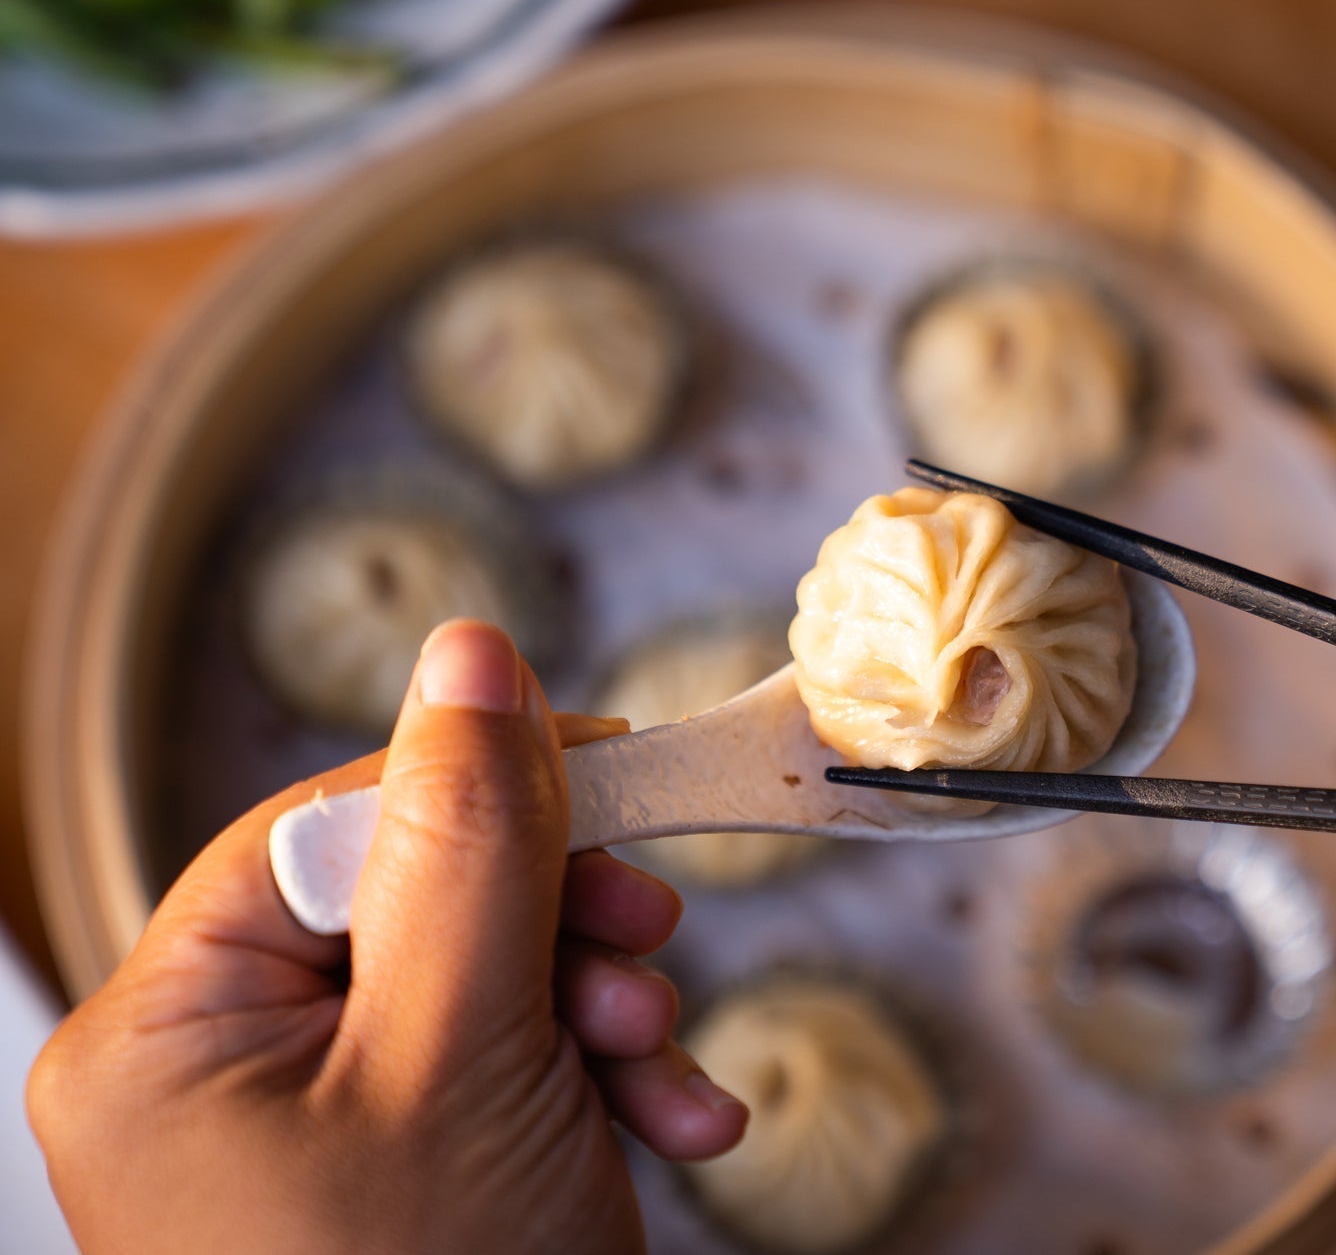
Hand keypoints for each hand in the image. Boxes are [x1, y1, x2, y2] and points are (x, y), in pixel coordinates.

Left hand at [27, 620, 746, 1254]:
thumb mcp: (458, 1058)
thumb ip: (467, 844)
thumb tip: (467, 655)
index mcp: (171, 1031)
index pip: (330, 821)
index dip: (483, 787)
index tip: (614, 766)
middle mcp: (231, 1070)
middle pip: (423, 895)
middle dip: (564, 924)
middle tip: (647, 943)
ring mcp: (328, 1126)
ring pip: (491, 979)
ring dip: (609, 1007)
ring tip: (663, 1067)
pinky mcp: (418, 1166)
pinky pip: (517, 1067)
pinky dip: (610, 1082)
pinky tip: (677, 1126)